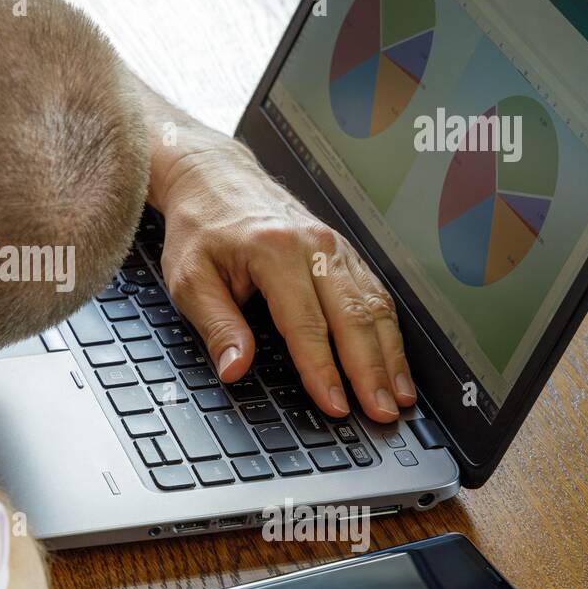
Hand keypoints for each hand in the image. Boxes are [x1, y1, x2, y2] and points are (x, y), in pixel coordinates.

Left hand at [153, 142, 415, 423]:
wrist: (213, 176)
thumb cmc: (200, 226)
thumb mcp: (188, 278)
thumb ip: (217, 325)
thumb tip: (236, 369)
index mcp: (273, 250)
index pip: (306, 323)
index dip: (323, 369)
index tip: (336, 405)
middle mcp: (313, 245)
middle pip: (353, 316)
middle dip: (371, 371)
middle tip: (382, 413)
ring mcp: (333, 245)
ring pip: (373, 305)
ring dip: (390, 355)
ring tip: (398, 396)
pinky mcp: (341, 250)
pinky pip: (374, 292)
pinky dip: (388, 330)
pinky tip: (395, 360)